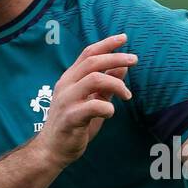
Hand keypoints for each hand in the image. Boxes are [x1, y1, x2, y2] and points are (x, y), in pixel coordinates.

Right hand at [35, 34, 137, 165]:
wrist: (52, 150)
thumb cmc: (74, 124)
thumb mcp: (93, 101)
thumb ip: (106, 85)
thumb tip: (122, 67)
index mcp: (70, 79)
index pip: (88, 53)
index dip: (106, 44)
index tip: (124, 38)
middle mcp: (66, 85)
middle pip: (93, 62)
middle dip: (116, 58)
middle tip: (134, 60)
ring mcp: (67, 100)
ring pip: (95, 79)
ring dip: (116, 84)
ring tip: (127, 95)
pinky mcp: (70, 117)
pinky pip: (94, 106)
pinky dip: (108, 108)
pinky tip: (110, 113)